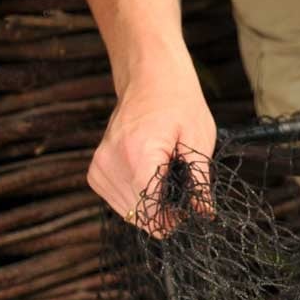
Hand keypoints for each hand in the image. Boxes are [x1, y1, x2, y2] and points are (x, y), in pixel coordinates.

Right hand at [89, 62, 214, 234]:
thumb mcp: (200, 140)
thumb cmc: (180, 105)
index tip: (190, 210)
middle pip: (139, 215)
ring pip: (127, 211)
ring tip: (166, 180)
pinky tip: (150, 180)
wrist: (150, 79)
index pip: (151, 212)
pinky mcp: (95, 169)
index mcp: (137, 155)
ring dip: (150, 206)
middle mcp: (110, 162)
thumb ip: (199, 182)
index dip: (174, 220)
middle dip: (164, 214)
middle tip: (183, 193)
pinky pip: (117, 200)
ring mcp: (99, 166)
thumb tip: (205, 215)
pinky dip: (136, 197)